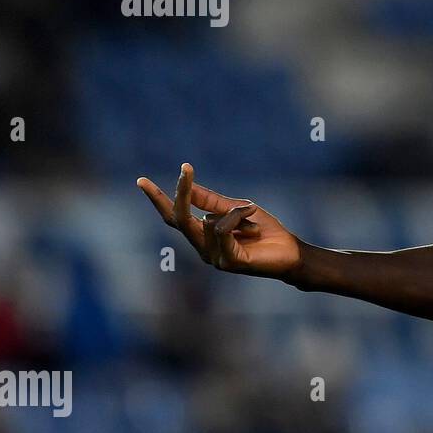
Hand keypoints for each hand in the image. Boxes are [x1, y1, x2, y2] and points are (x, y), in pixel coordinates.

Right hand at [137, 162, 300, 278]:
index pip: (174, 217)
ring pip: (210, 221)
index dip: (158, 200)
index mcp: (202, 235)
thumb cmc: (265, 232)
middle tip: (186, 169)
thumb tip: (187, 188)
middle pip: (180, 219)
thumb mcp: (237, 209)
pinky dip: (238, 220)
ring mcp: (214, 258)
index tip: (141, 181)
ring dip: (237, 213)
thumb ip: (212, 202)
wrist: (291, 252)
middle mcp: (203, 249)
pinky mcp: (228, 262)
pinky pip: (223, 231)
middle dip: (182, 193)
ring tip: (254, 223)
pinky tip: (253, 227)